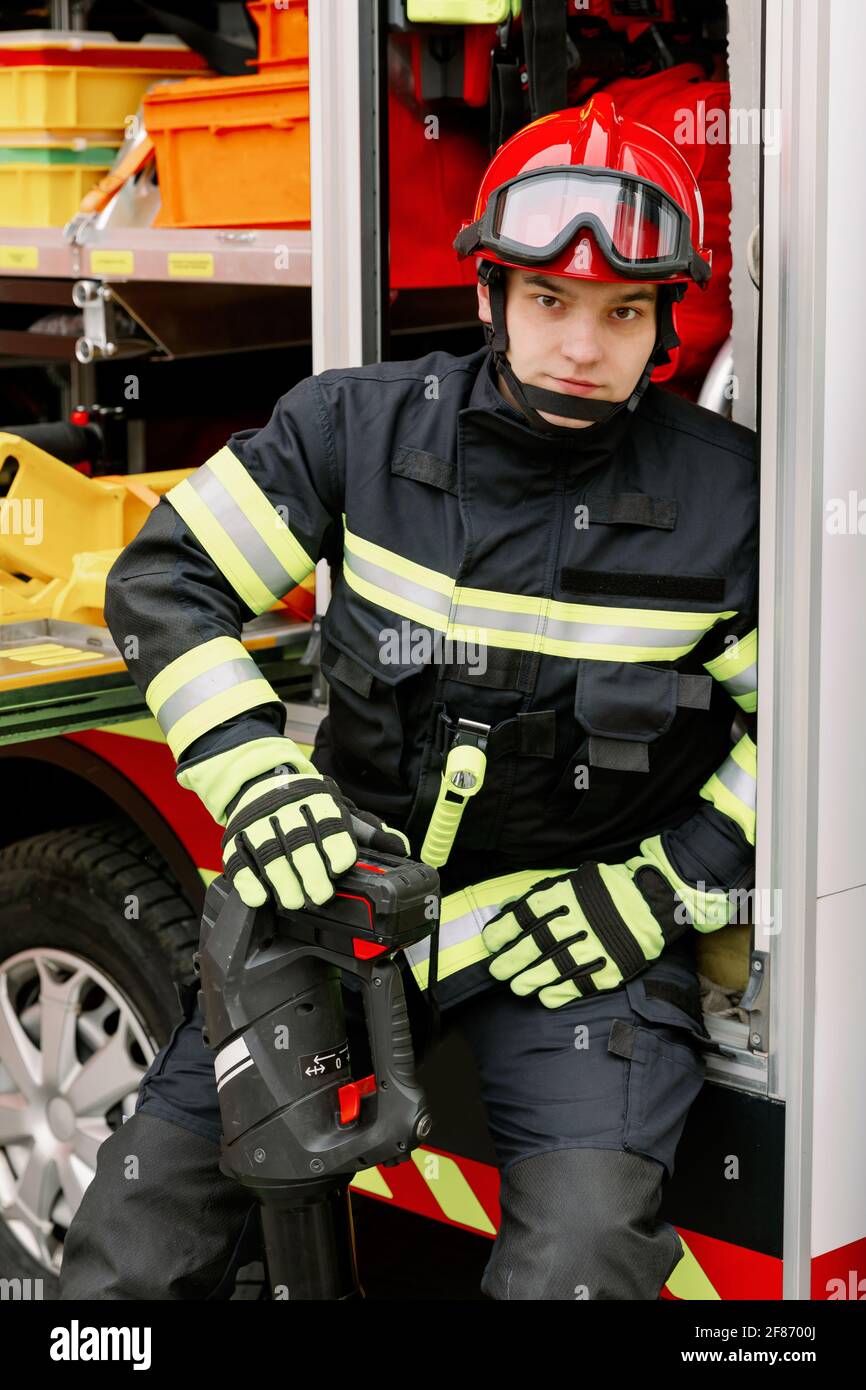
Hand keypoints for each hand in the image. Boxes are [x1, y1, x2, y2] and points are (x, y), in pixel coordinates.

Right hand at [222, 767, 408, 909]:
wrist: (258, 778)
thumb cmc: (304, 803)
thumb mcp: (335, 808)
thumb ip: (365, 831)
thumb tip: (400, 847)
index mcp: (315, 799)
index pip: (328, 821)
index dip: (336, 845)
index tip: (341, 867)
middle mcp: (285, 807)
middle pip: (298, 840)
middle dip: (310, 870)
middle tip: (320, 896)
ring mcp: (257, 820)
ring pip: (269, 852)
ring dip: (282, 880)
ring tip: (294, 901)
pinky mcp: (235, 835)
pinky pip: (238, 859)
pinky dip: (248, 880)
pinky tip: (260, 897)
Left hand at [481, 857, 687, 1007]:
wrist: (651, 900)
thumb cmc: (606, 890)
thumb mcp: (571, 881)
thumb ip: (541, 895)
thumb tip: (509, 906)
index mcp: (562, 898)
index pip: (521, 917)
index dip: (501, 932)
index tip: (491, 942)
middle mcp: (573, 924)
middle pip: (531, 947)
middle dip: (509, 961)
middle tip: (497, 971)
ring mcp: (590, 948)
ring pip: (551, 969)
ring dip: (529, 980)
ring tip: (517, 987)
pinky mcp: (607, 968)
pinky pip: (578, 985)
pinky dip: (558, 993)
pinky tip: (545, 996)